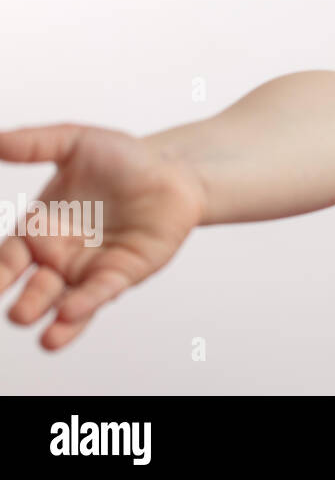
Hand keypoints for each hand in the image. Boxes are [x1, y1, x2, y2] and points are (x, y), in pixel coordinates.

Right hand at [0, 123, 206, 349]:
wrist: (172, 170)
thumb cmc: (121, 159)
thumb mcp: (76, 142)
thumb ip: (35, 143)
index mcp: (39, 230)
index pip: (9, 257)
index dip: (0, 273)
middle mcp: (60, 257)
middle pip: (35, 287)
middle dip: (25, 302)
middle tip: (18, 314)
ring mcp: (91, 269)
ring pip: (66, 301)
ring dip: (54, 319)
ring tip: (45, 337)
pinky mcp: (124, 273)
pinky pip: (101, 292)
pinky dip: (87, 304)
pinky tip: (72, 315)